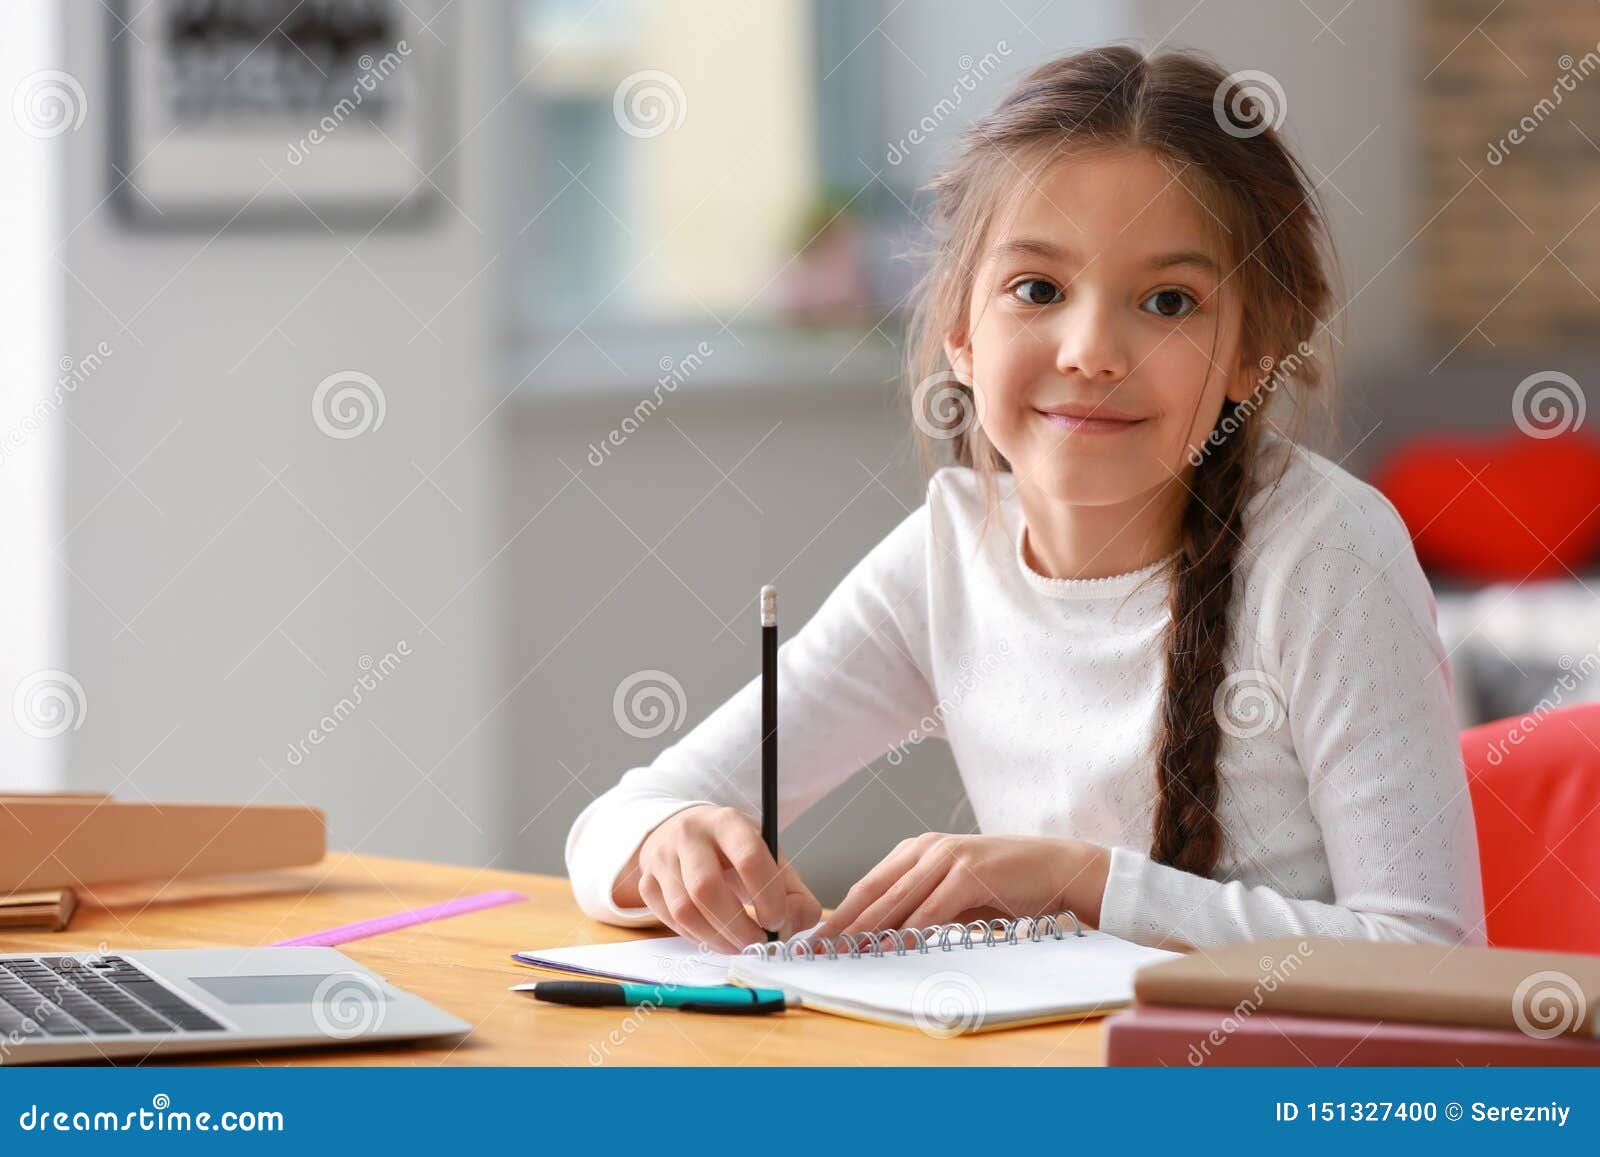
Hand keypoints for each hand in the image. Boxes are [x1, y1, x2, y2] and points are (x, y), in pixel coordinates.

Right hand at [613, 804, 821, 954]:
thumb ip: (792, 891)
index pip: (749, 858)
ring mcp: (662, 858)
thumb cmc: (734, 850)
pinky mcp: (647, 882)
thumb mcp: (768, 855)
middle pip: (707, 888)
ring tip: (739, 945)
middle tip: (757, 944)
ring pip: (685, 910)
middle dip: (738, 926)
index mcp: (727, 821)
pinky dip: (697, 937)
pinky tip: (715, 936)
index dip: (768, 897)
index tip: (778, 922)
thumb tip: (794, 925)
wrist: (686, 832)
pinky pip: (670, 920)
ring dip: (717, 938)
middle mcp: (689, 834)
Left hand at [812, 833, 1110, 940]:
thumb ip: (920, 907)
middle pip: (874, 891)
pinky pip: (932, 908)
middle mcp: (926, 848)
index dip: (841, 913)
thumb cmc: (1003, 883)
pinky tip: (892, 946)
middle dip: (844, 923)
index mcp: (917, 850)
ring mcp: (947, 857)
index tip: (819, 940)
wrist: (1052, 868)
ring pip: (897, 899)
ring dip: (869, 929)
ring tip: (845, 952)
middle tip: (819, 949)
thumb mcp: (952, 893)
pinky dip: (910, 929)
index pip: (868, 884)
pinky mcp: (969, 873)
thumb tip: (883, 937)